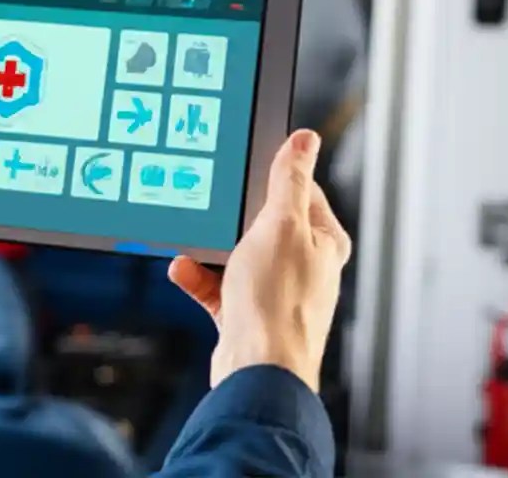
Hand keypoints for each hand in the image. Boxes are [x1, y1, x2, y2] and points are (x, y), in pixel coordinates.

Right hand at [167, 129, 351, 391]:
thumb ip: (290, 180)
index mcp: (324, 242)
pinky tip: (183, 269)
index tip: (246, 165)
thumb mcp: (280, 224)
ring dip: (210, 248)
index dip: (272, 176)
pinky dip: (198, 277)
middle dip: (233, 215)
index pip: (302, 192)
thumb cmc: (277, 303)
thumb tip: (305, 140)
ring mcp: (275, 292)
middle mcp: (304, 267)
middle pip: (264, 223)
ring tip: (193, 240)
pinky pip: (218, 287)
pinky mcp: (247, 315)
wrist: (257, 367)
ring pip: (237, 255)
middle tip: (214, 205)